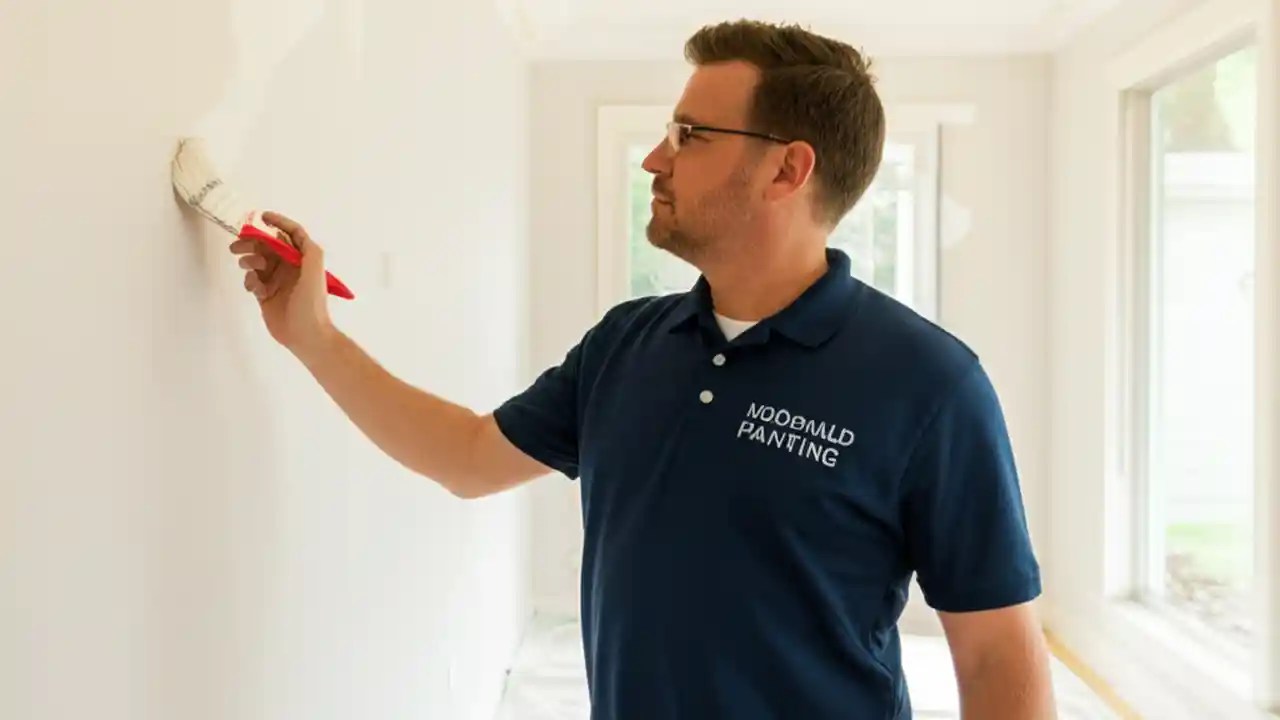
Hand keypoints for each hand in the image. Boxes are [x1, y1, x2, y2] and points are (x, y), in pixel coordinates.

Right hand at [229, 211, 333, 355]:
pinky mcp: (265, 295)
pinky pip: (252, 281)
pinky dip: (250, 281)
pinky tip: (255, 289)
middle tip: (237, 246)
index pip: (289, 235)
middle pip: (267, 247)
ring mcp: (276, 281)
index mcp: (301, 259)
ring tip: (248, 267)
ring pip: (256, 262)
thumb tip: (292, 232)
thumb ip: (307, 247)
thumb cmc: (311, 301)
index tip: (261, 217)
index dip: (277, 223)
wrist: (305, 333)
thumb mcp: (315, 269)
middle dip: (252, 243)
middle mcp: (288, 267)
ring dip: (249, 260)